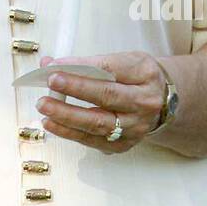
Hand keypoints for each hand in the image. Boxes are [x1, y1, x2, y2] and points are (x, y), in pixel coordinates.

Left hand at [35, 51, 164, 153]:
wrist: (162, 103)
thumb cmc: (136, 78)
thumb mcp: (123, 60)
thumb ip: (89, 62)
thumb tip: (50, 63)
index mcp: (144, 74)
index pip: (111, 69)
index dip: (81, 67)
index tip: (57, 65)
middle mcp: (144, 102)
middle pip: (107, 97)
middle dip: (76, 89)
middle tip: (50, 82)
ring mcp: (136, 127)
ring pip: (98, 123)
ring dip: (67, 115)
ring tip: (44, 105)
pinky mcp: (124, 144)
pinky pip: (93, 140)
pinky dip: (70, 132)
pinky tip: (52, 123)